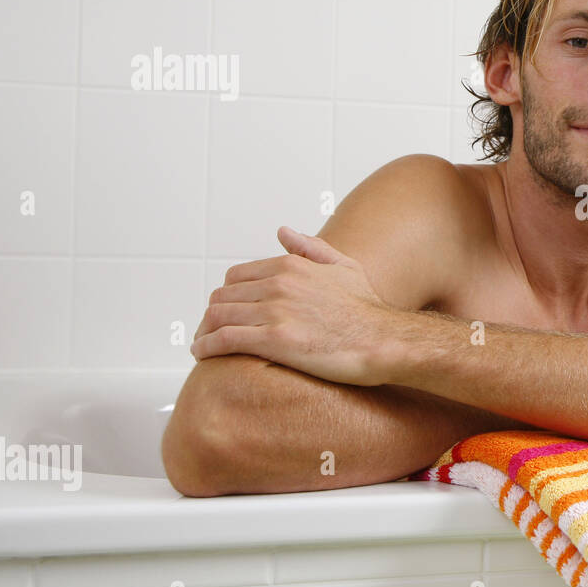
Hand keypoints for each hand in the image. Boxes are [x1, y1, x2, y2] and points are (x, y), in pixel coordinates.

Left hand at [191, 226, 402, 385]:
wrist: (384, 341)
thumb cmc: (368, 309)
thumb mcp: (345, 267)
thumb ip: (311, 248)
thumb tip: (283, 232)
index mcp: (290, 266)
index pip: (236, 277)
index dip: (227, 297)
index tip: (228, 313)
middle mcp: (278, 284)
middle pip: (222, 298)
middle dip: (212, 316)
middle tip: (211, 333)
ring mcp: (274, 311)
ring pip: (217, 317)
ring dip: (204, 332)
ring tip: (203, 345)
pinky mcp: (274, 340)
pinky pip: (224, 340)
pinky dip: (206, 347)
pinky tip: (203, 354)